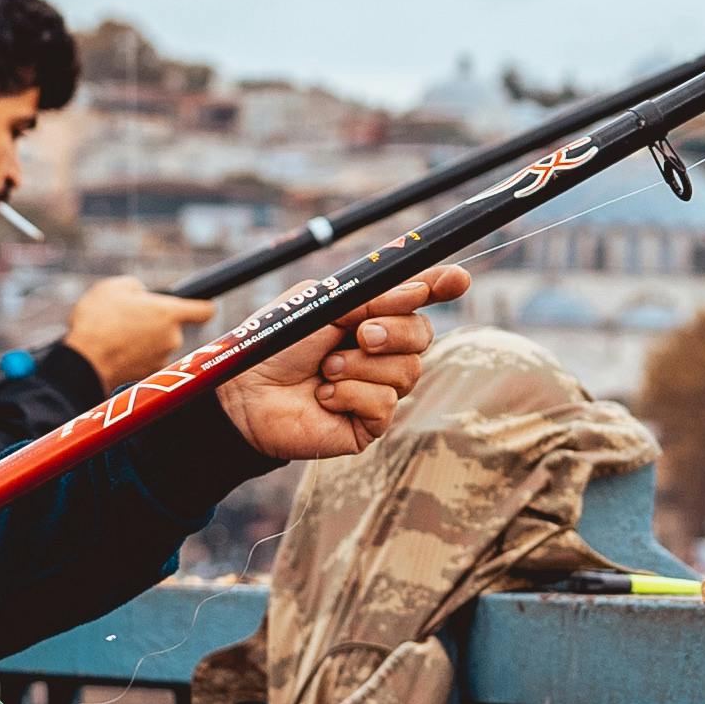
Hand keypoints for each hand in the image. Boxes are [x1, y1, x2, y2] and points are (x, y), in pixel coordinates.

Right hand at [61, 276, 206, 386]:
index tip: (202, 306)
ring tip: (116, 334)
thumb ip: (136, 287)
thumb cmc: (98, 321)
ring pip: (157, 343)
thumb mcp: (114, 287)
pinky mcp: (148, 375)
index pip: (205, 310)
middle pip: (172, 326)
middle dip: (154, 322)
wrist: (84, 362)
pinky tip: (114, 349)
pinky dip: (134, 355)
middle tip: (129, 317)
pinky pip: (145, 359)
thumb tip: (141, 296)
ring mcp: (161, 359)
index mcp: (169, 313)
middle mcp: (172, 338)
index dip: (204, 306)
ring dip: (143, 339)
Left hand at [214, 267, 469, 465]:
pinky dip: (350, 395)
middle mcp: (380, 351)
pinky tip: (323, 397)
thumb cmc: (277, 346)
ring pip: (406, 371)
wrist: (245, 392)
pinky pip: (384, 404)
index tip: (458, 279)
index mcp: (369, 316)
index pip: (416, 300)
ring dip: (361, 366)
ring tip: (325, 370)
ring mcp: (377, 388)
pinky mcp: (369, 424)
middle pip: (423, 335)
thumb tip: (419, 290)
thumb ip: (369, 299)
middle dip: (395, 331)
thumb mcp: (323, 307)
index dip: (440, 287)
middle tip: (361, 334)